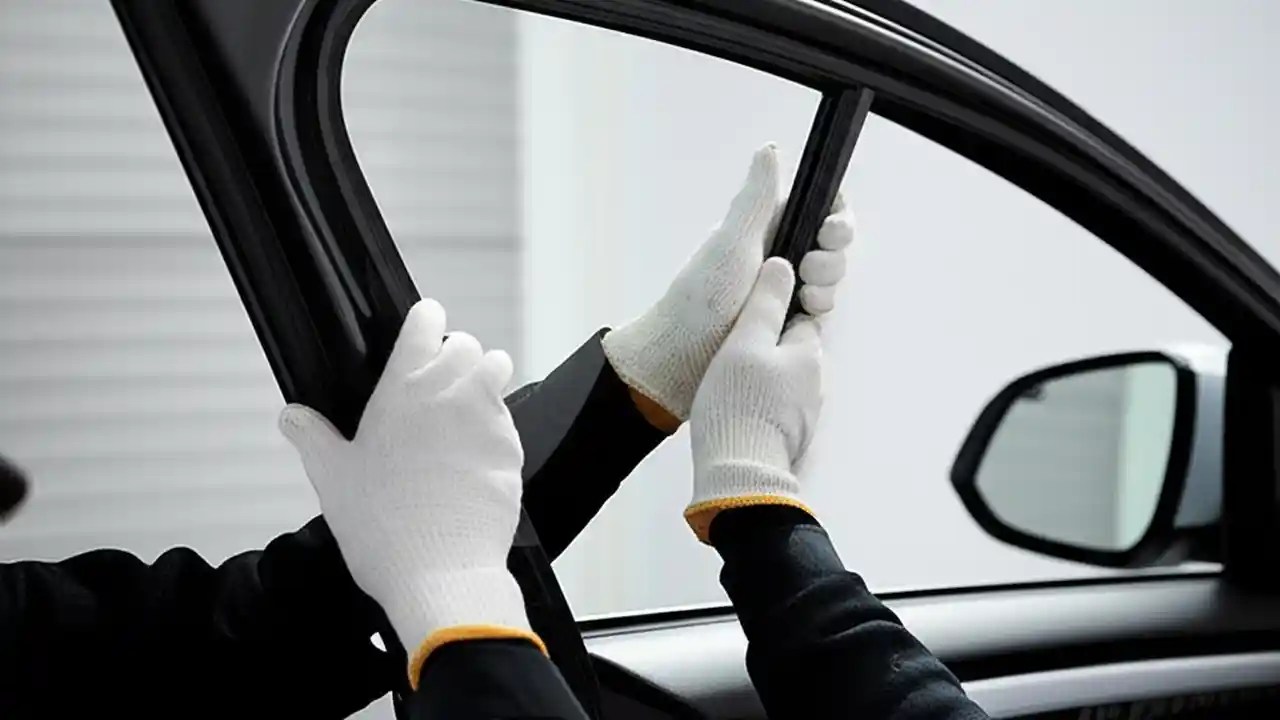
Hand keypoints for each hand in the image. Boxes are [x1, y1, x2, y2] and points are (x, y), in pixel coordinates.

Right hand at [279, 299, 539, 687]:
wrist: (441, 572)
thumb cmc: (384, 527)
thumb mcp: (333, 479)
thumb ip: (312, 438)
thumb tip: (291, 416)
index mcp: (404, 388)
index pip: (425, 321)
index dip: (425, 320)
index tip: (422, 327)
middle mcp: (452, 394)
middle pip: (468, 344)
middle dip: (456, 355)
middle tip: (439, 382)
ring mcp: (488, 419)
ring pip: (497, 373)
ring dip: (483, 383)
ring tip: (461, 415)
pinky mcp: (513, 449)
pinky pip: (509, 421)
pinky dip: (495, 429)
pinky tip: (473, 458)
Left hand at [603, 143, 851, 422]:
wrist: (682, 358)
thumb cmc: (702, 297)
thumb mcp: (732, 242)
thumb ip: (757, 199)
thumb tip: (771, 149)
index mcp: (765, 227)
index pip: (817, 208)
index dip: (834, 216)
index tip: (829, 230)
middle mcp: (778, 254)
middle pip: (831, 245)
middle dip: (831, 256)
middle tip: (808, 270)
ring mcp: (784, 290)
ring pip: (830, 279)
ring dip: (827, 284)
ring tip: (804, 298)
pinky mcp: (787, 321)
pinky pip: (821, 311)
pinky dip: (819, 311)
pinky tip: (802, 316)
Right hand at [685, 258, 821, 542]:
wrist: (739, 472)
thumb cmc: (739, 404)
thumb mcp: (745, 342)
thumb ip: (764, 302)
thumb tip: (781, 266)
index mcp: (808, 354)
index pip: (798, 317)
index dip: (772, 312)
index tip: (746, 316)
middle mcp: (815, 383)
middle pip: (789, 349)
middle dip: (764, 347)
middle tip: (729, 351)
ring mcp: (804, 413)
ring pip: (781, 380)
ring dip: (759, 377)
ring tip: (727, 381)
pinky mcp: (789, 436)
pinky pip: (774, 406)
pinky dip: (757, 402)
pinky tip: (733, 407)